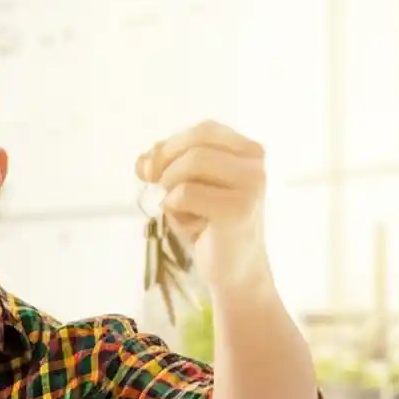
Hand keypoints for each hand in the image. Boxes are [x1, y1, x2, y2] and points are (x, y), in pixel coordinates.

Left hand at [136, 120, 272, 294]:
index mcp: (248, 151)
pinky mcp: (238, 209)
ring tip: (182, 211)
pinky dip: (175, 210)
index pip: (204, 129)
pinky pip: (185, 194)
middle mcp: (255, 164)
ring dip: (171, 188)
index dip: (171, 145)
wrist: (234, 269)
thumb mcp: (185, 186)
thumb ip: (165, 165)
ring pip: (191, 164)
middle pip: (195, 143)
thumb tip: (142, 162)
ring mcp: (251, 185)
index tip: (151, 171)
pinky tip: (193, 227)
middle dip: (166, 164)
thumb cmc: (208, 225)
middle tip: (159, 189)